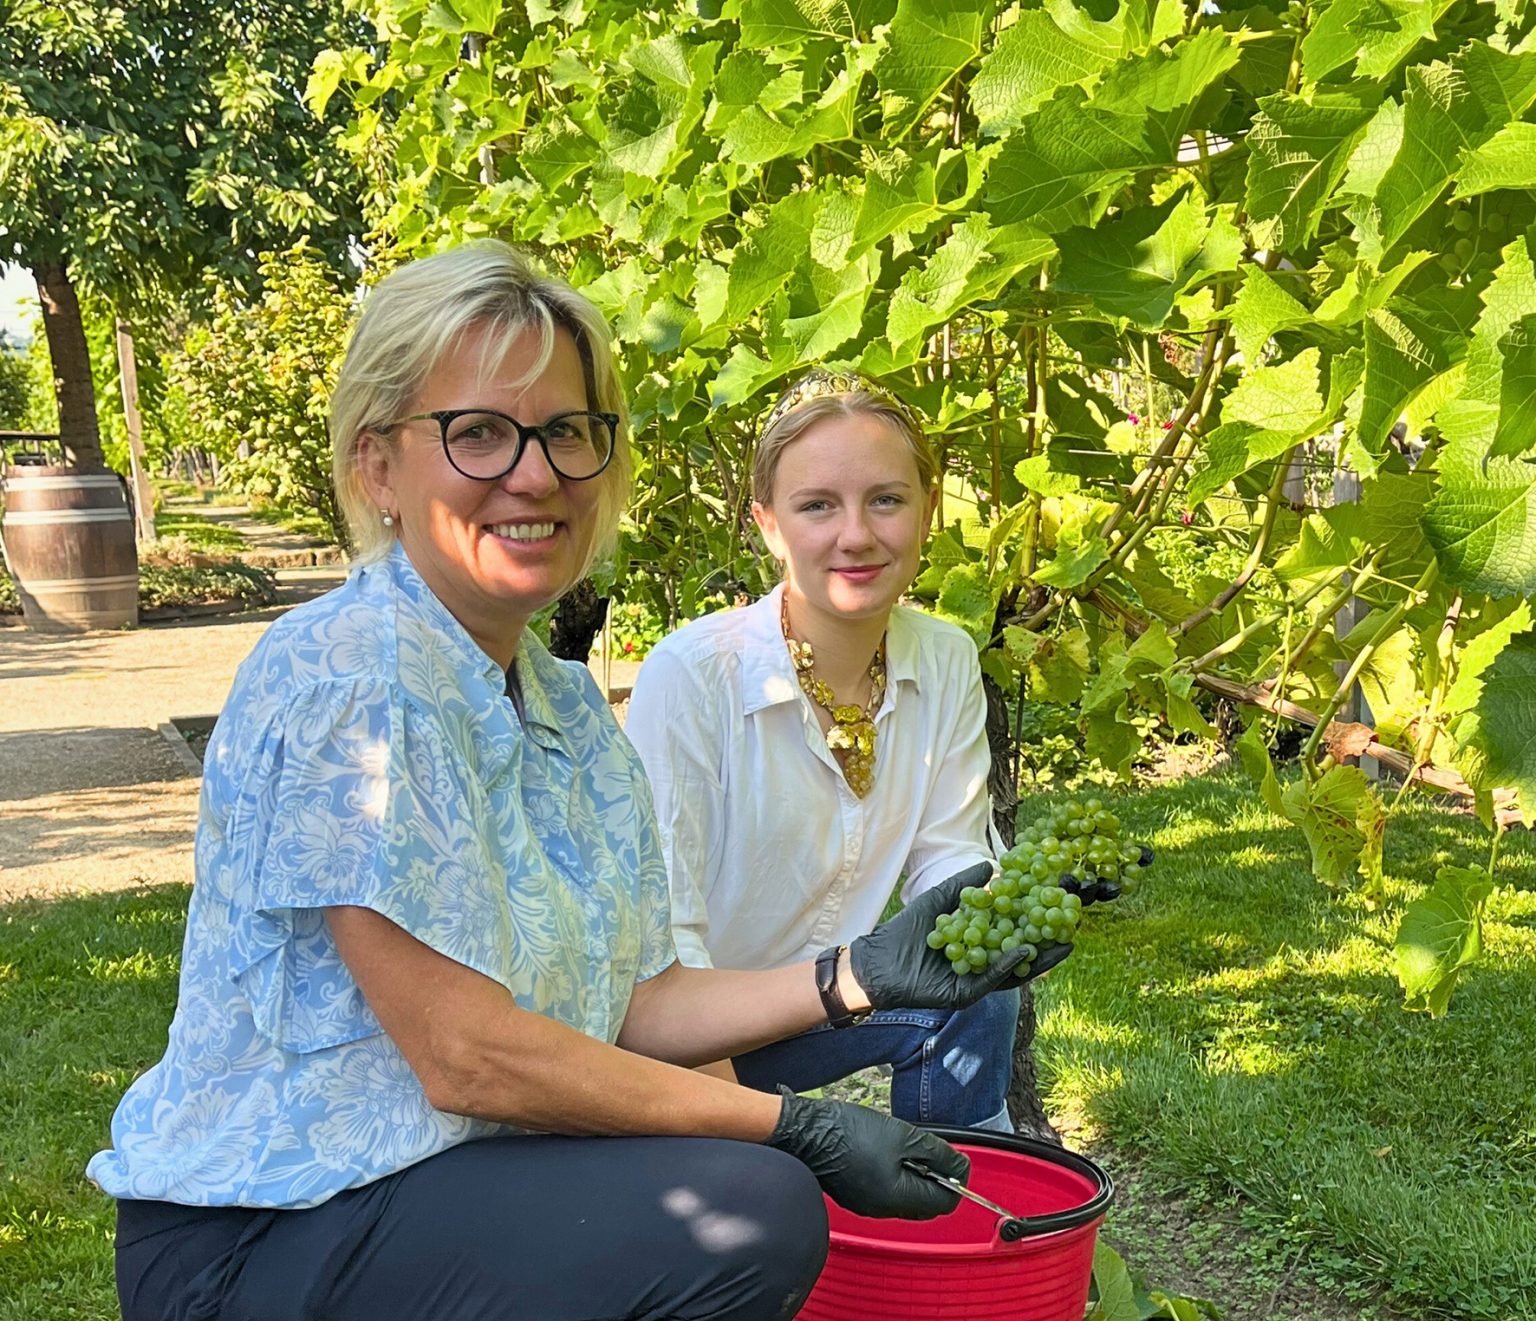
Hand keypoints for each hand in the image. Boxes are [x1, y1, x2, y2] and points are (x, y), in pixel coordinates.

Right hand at [764, 1086, 968, 1218]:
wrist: (805, 1131)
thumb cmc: (848, 1131)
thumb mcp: (902, 1135)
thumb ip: (937, 1153)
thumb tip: (961, 1167)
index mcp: (897, 1198)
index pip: (944, 1202)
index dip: (955, 1179)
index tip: (951, 1157)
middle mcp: (883, 1209)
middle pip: (925, 1202)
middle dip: (933, 1176)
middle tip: (926, 1147)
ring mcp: (866, 1204)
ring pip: (905, 1195)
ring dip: (912, 1172)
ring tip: (901, 1144)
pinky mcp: (854, 1194)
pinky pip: (885, 1190)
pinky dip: (892, 1173)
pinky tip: (882, 1149)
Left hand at [849, 862, 1072, 1011]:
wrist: (881, 960)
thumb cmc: (908, 930)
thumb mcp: (940, 900)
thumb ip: (965, 884)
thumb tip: (993, 866)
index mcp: (978, 940)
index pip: (1013, 930)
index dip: (1034, 919)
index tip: (1056, 905)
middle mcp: (982, 961)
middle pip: (1021, 953)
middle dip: (1047, 942)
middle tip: (1072, 930)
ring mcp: (977, 980)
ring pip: (1014, 971)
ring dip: (1039, 959)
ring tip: (1063, 946)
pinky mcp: (968, 994)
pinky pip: (993, 979)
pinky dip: (1009, 966)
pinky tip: (1024, 950)